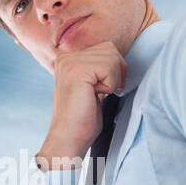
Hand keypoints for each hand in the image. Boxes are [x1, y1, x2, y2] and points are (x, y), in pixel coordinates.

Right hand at [35, 40, 128, 169]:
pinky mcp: (77, 70)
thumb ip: (99, 69)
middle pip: (111, 49)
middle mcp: (66, 55)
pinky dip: (109, 85)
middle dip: (117, 72)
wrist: (69, 137)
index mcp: (68, 57)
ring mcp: (70, 61)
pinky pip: (109, 68)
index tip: (108, 88)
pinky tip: (94, 96)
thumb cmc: (83, 117)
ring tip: (96, 94)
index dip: (116, 68)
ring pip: (112, 57)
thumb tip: (118, 58)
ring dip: (112, 79)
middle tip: (105, 92)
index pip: (106, 47)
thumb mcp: (93, 86)